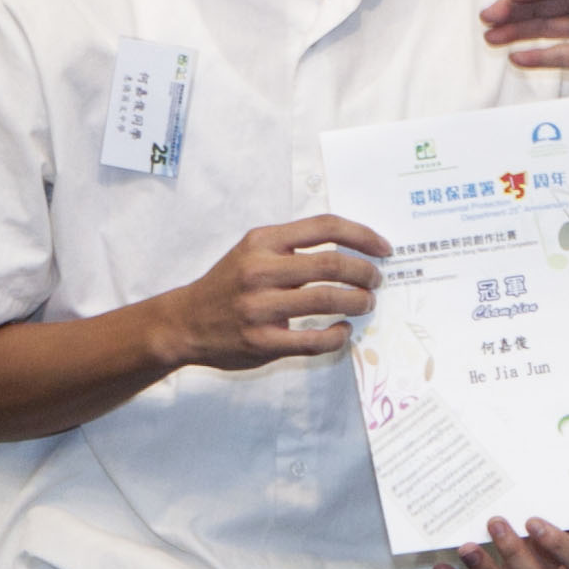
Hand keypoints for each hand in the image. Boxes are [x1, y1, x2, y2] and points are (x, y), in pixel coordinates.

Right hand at [157, 214, 392, 372]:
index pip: (325, 227)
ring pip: (328, 300)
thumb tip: (351, 247)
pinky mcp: (262, 342)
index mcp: (262, 242)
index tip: (384, 249)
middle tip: (376, 281)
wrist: (184, 322)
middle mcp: (260, 270)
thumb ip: (293, 245)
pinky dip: (338, 335)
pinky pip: (315, 340)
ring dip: (358, 302)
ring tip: (365, 303)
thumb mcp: (253, 250)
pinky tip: (343, 330)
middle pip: (333, 264)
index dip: (363, 236)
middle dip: (365, 273)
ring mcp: (260, 308)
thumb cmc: (229, 284)